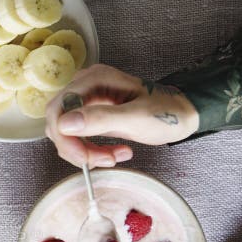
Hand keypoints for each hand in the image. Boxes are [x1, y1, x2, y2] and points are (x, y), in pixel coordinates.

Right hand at [44, 64, 199, 167]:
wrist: (184, 115)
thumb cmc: (167, 112)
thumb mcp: (136, 118)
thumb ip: (101, 119)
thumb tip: (65, 124)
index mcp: (94, 80)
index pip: (59, 108)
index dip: (65, 136)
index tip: (84, 157)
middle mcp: (85, 87)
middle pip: (58, 121)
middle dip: (74, 147)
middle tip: (101, 161)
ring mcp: (87, 102)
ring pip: (65, 133)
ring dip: (83, 152)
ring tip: (112, 157)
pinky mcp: (91, 116)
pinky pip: (76, 137)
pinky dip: (89, 152)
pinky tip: (112, 153)